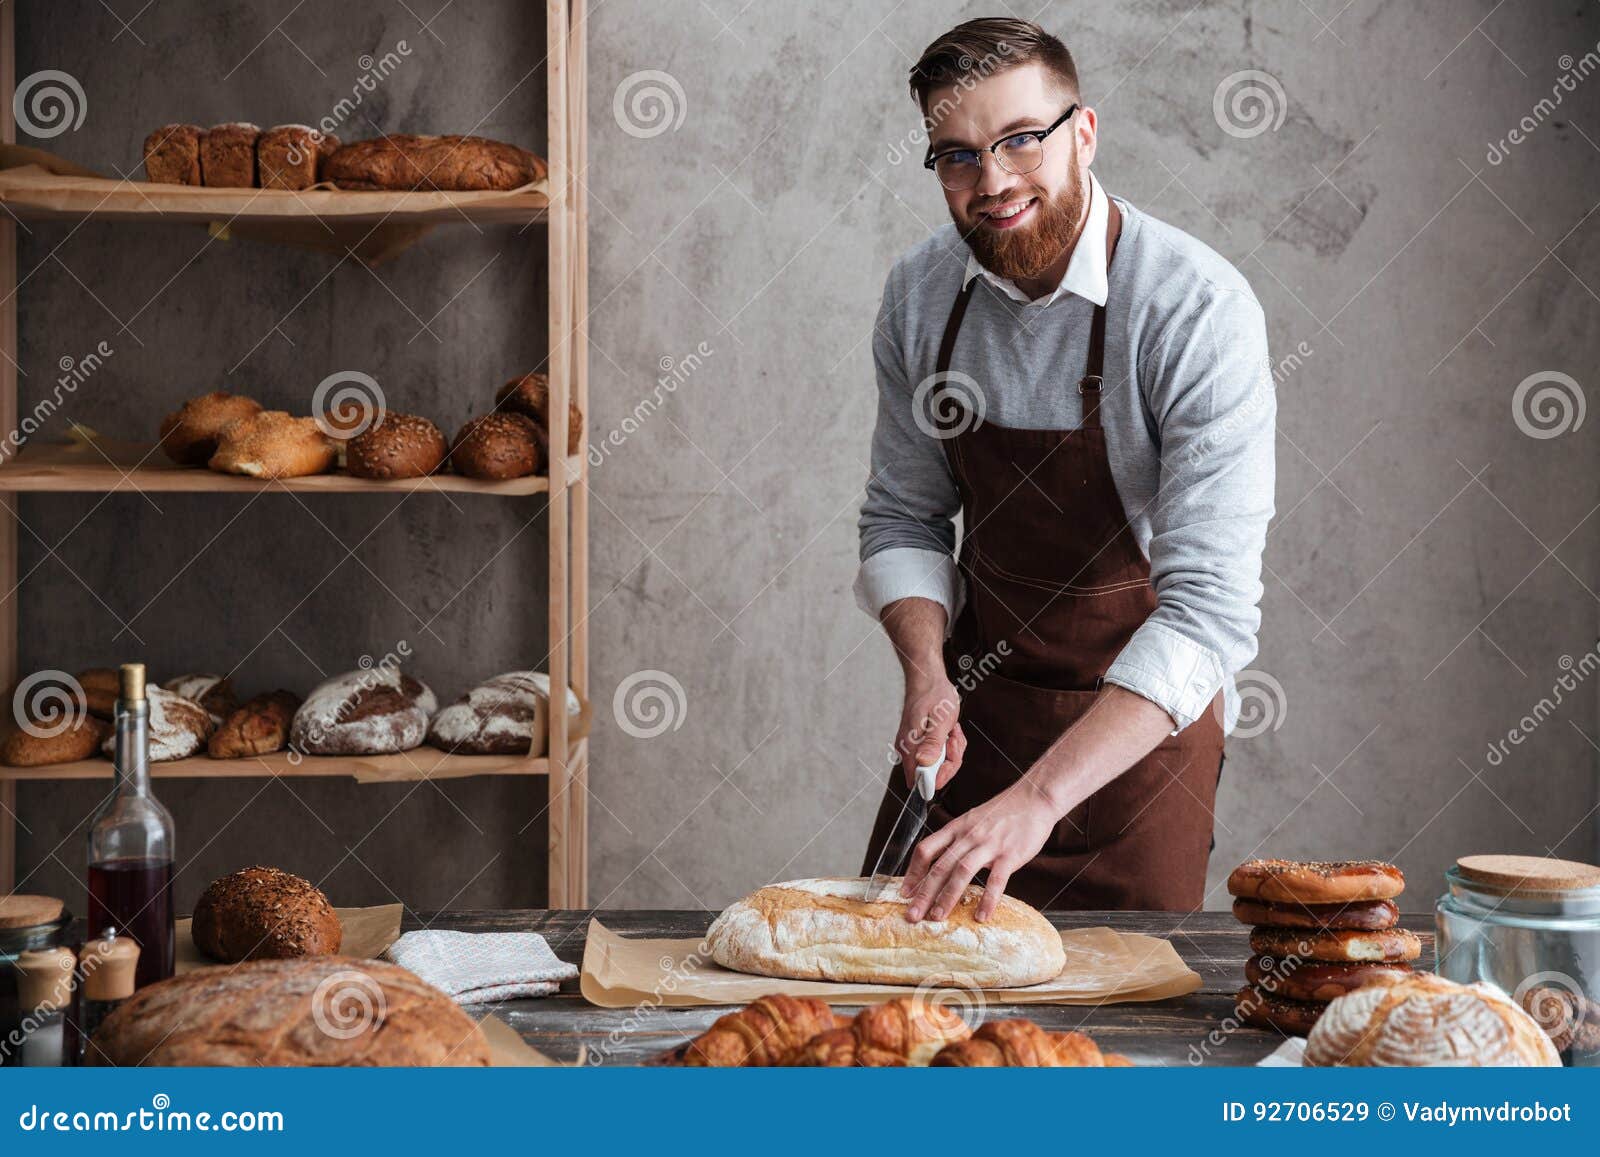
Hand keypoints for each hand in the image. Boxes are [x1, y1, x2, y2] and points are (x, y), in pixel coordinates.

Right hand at [896, 678, 964, 790]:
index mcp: (910, 748)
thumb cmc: (934, 695)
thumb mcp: (940, 720)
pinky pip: (938, 754)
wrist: (928, 679)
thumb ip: (932, 745)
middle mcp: (908, 751)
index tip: (951, 752)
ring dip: (951, 749)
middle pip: (933, 774)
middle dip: (950, 758)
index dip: (942, 773)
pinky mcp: (920, 743)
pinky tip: (950, 730)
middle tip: (953, 737)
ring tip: (952, 730)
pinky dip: (949, 744)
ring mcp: (914, 747)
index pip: (923, 780)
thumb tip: (924, 767)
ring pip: (938, 763)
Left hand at [902, 783, 1057, 922]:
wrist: (1034, 798)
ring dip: (947, 897)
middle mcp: (968, 836)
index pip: (926, 849)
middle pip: (939, 866)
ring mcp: (989, 845)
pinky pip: (996, 880)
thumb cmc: (1003, 812)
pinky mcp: (1010, 854)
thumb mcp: (972, 820)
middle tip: (913, 915)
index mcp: (956, 828)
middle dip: (923, 893)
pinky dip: (988, 900)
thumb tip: (942, 862)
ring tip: (938, 917)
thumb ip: (958, 839)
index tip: (905, 892)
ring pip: (962, 872)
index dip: (913, 872)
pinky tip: (981, 916)